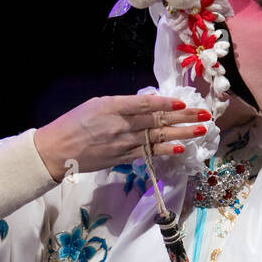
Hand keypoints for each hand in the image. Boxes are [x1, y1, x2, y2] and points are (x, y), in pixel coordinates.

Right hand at [33, 92, 209, 181]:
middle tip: (205, 115)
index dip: (166, 104)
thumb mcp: (95, 104)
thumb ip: (121, 105)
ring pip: (157, 138)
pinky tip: (180, 149)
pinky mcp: (121, 158)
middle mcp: (120, 125)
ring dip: (181, 135)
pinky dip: (164, 152)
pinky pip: (147, 154)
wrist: (56, 150)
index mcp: (112, 106)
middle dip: (184, 118)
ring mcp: (122, 144)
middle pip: (158, 121)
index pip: (145, 104)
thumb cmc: (73, 123)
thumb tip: (146, 104)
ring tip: (200, 131)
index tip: (183, 103)